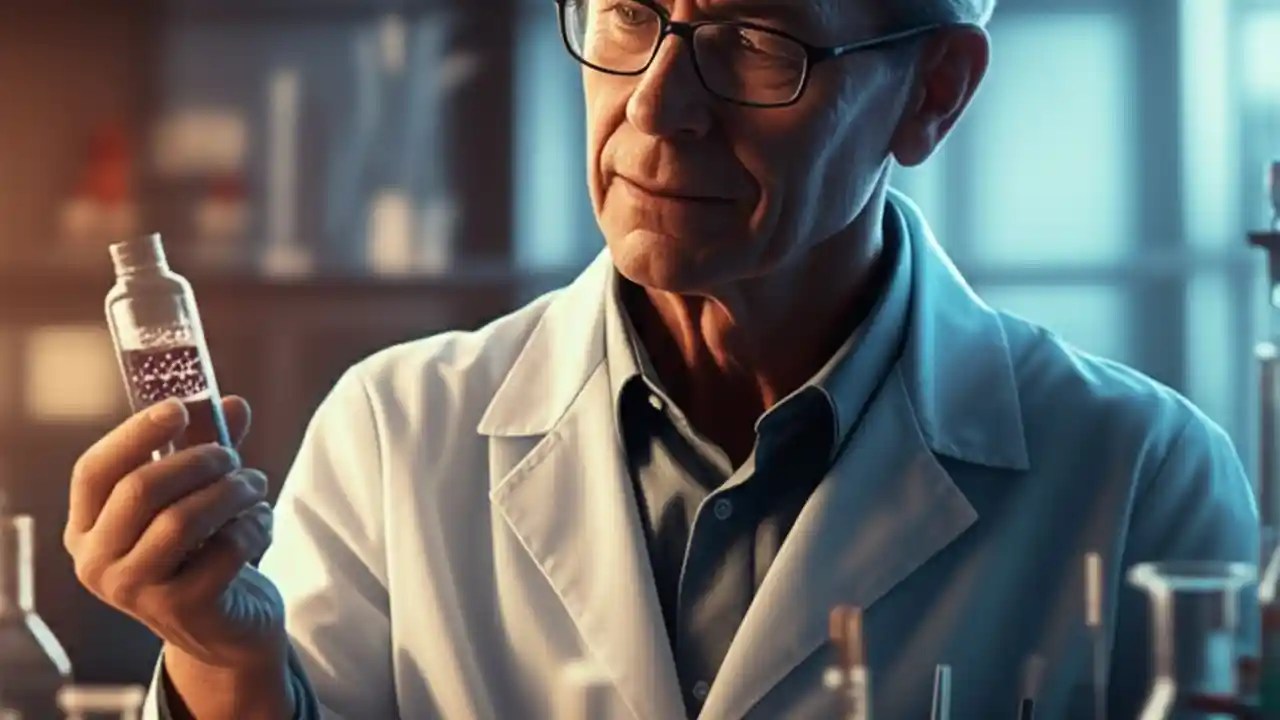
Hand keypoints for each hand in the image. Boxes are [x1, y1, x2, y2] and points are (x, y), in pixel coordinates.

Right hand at [64, 397, 285, 670]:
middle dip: (199, 460)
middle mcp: (98, 563)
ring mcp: (136, 592)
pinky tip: (261, 523)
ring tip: (255, 485)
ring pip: (183, 519)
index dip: (135, 434)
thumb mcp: (198, 496)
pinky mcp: (183, 610)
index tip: (178, 407)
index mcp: (88, 529)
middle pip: (140, 489)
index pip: (94, 471)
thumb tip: (233, 404)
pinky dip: (254, 525)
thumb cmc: (203, 553)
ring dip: (232, 490)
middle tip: (233, 457)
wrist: (226, 630)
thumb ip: (207, 447)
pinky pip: (226, 549)